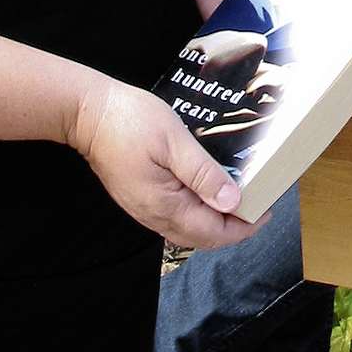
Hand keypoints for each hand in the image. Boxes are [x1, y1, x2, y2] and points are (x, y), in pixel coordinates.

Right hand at [69, 76, 257, 249]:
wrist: (87, 114)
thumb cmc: (130, 121)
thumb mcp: (175, 142)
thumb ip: (203, 174)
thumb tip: (232, 202)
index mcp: (166, 207)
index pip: (214, 233)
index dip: (244, 227)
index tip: (265, 210)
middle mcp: (154, 216)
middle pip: (203, 238)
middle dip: (233, 228)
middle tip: (257, 206)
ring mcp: (145, 210)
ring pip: (188, 230)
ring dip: (215, 222)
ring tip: (237, 200)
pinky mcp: (140, 199)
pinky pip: (175, 218)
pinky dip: (198, 213)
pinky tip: (207, 193)